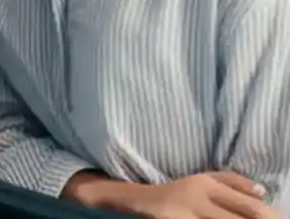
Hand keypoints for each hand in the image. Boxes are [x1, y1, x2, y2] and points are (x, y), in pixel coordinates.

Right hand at [67, 170, 278, 218]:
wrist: (128, 201)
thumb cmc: (171, 194)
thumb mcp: (199, 181)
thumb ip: (230, 182)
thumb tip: (263, 192)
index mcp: (204, 184)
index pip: (248, 204)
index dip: (268, 216)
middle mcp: (194, 197)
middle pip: (241, 217)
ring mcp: (182, 215)